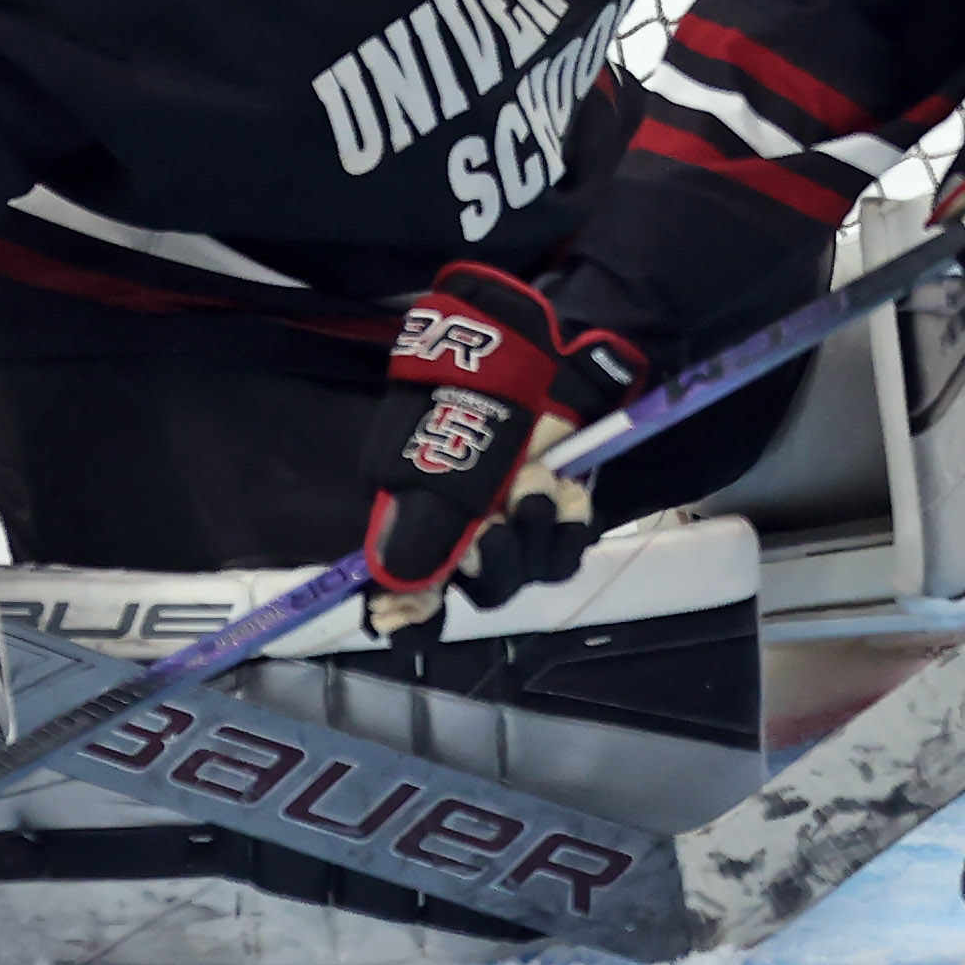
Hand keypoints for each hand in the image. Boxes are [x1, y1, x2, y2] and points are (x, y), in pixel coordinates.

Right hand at [366, 262, 646, 631]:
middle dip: (495, 563)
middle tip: (498, 524)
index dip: (416, 608)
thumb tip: (395, 586)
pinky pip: (565, 550)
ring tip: (538, 483)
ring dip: (536, 535)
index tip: (424, 618)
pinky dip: (569, 527)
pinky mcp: (555, 505)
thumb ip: (421, 527)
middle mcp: (461, 523)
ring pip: (526, 571)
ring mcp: (510, 514)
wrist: (537, 346)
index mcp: (414, 511)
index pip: (410, 583)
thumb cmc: (476, 396)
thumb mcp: (438, 460)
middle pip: (478, 586)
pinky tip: (568, 491)